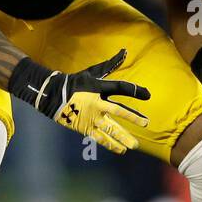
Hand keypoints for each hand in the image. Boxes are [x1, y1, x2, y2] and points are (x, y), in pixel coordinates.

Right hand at [32, 49, 150, 153]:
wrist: (53, 95)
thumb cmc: (76, 82)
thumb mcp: (93, 72)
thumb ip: (110, 64)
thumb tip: (124, 51)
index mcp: (100, 88)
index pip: (121, 88)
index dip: (135, 91)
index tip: (148, 95)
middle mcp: (97, 103)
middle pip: (118, 111)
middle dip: (133, 117)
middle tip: (146, 123)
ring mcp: (91, 117)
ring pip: (110, 129)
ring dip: (123, 137)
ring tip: (135, 145)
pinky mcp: (86, 128)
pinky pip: (100, 138)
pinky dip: (111, 144)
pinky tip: (121, 150)